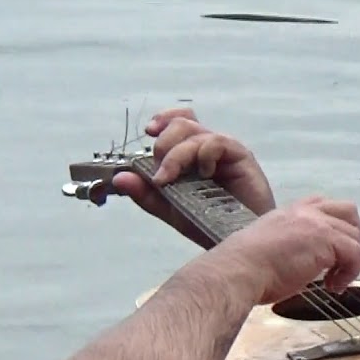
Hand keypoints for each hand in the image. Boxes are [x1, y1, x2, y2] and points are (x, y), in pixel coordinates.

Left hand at [110, 108, 275, 235]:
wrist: (236, 239)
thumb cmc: (208, 222)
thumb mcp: (169, 209)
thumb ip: (146, 194)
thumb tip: (119, 178)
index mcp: (191, 153)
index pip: (177, 121)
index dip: (163, 120)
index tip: (149, 131)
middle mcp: (207, 147)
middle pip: (182, 123)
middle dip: (163, 144)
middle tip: (160, 174)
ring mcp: (224, 150)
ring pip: (194, 133)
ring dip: (175, 155)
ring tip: (169, 180)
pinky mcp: (240, 156)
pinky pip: (216, 143)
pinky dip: (203, 156)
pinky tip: (205, 175)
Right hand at [219, 195, 359, 303]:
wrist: (239, 270)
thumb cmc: (244, 268)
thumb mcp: (265, 247)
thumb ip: (285, 246)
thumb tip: (296, 264)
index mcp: (288, 212)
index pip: (321, 204)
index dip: (333, 224)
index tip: (328, 250)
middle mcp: (305, 212)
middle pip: (347, 211)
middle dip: (352, 236)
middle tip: (341, 262)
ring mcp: (317, 224)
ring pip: (354, 234)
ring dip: (350, 260)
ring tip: (334, 281)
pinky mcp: (326, 240)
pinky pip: (354, 253)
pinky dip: (350, 272)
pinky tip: (333, 286)